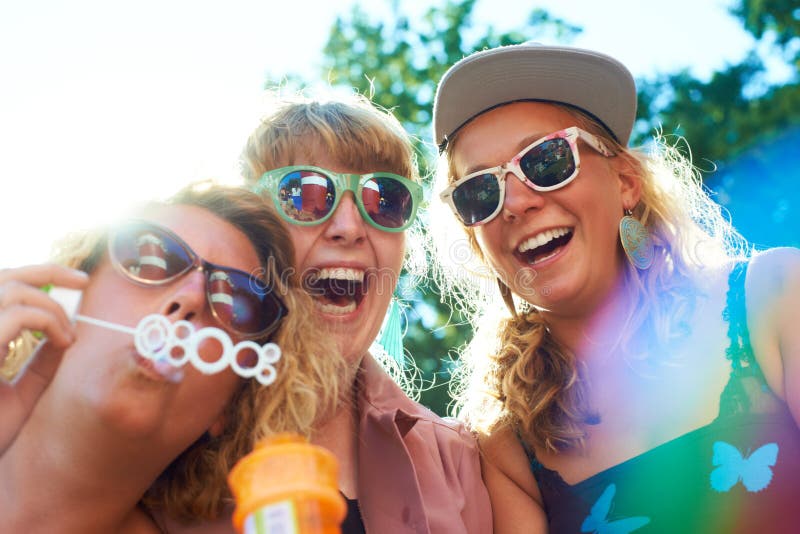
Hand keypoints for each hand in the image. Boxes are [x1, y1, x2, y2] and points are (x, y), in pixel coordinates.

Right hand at [0, 264, 88, 452]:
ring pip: (12, 291)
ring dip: (51, 308)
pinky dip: (47, 322)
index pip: (3, 286)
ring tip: (66, 336)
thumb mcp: (21, 394)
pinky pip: (16, 317)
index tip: (78, 279)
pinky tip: (61, 342)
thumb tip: (66, 334)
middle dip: (49, 272)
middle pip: (5, 277)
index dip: (41, 274)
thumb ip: (41, 363)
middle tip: (83, 281)